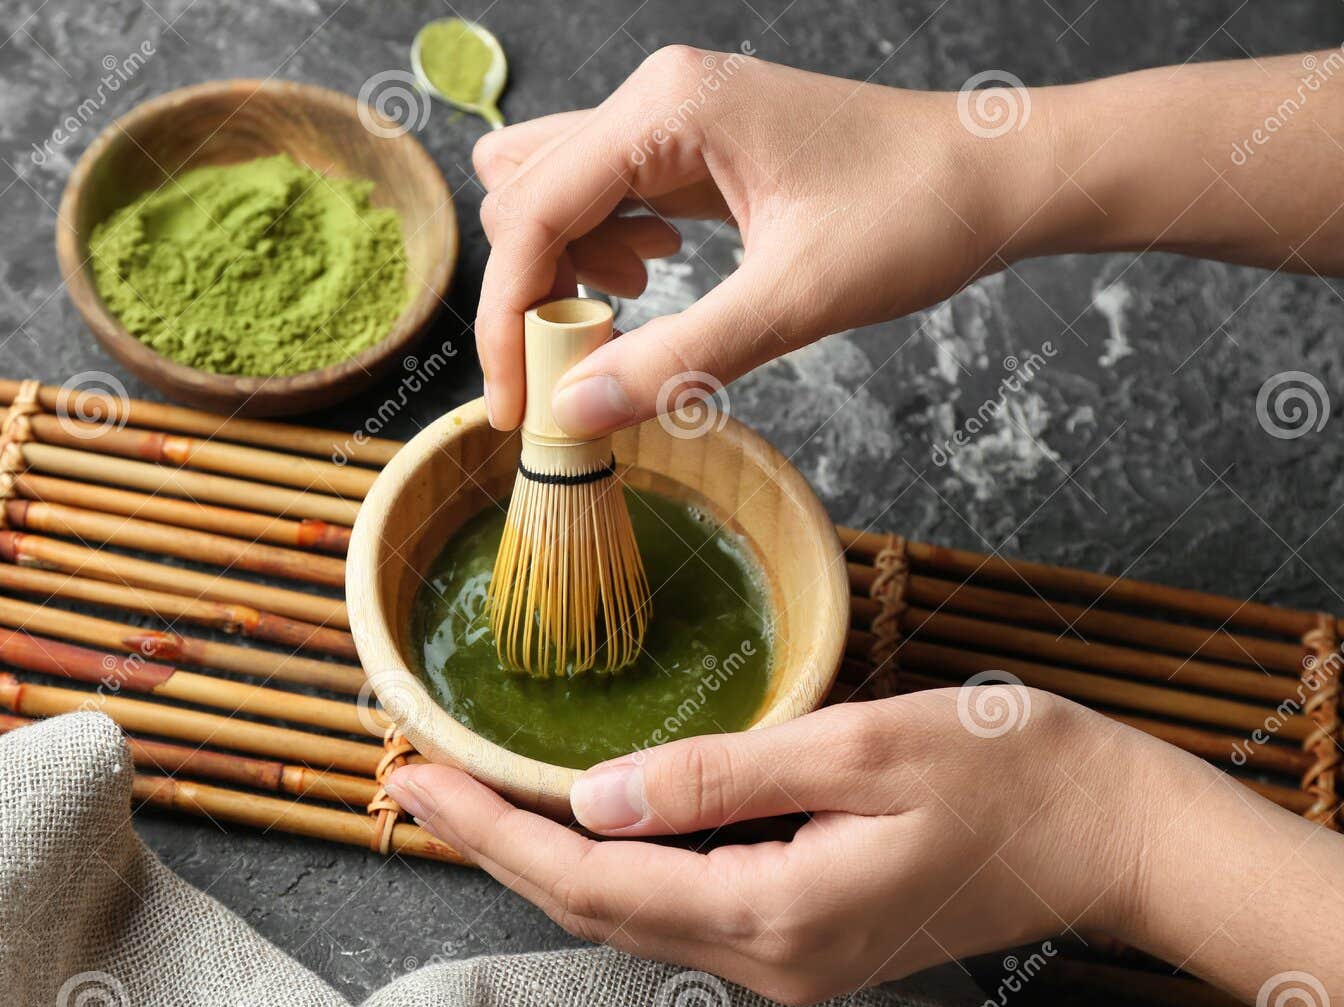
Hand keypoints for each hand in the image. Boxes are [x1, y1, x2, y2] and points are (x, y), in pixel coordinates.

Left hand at [385, 688, 1154, 1004]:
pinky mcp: (805, 938)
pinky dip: (610, 866)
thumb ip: (720, 776)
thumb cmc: (1004, 771)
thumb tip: (596, 800)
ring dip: (542, 859)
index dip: (490, 834)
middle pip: (593, 908)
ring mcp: (788, 959)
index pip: (589, 881)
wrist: (1107, 830)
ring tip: (471, 797)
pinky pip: (676, 907)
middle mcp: (769, 958)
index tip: (413, 781)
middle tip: (414, 784)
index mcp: (775, 913)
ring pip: (629, 913)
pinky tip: (578, 822)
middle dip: (494, 849)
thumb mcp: (857, 748)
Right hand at [473, 48, 1029, 435]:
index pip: (532, 213)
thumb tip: (576, 411)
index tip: (517, 405)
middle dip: (536, 291)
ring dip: (570, 270)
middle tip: (584, 364)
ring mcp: (673, 117)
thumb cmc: (914, 214)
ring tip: (631, 316)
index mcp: (666, 106)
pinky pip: (608, 198)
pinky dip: (606, 252)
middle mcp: (656, 97)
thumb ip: (680, 357)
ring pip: (560, 195)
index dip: (509, 316)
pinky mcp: (694, 147)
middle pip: (526, 195)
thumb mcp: (795, 300)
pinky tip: (657, 282)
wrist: (996, 177)